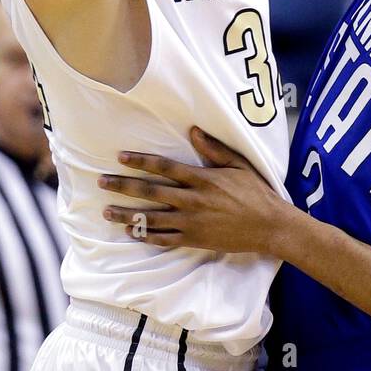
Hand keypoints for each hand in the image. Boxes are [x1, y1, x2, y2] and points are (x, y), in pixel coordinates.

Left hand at [99, 127, 286, 254]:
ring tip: (106, 211)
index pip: (164, 168)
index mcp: (202, 179)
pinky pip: (165, 239)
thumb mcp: (238, 164)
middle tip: (102, 182)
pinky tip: (131, 232)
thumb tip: (193, 130)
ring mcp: (192, 222)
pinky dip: (146, 236)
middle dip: (124, 187)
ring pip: (152, 218)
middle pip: (151, 192)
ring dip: (127, 214)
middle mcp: (193, 200)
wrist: (269, 226)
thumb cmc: (256, 192)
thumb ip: (214, 148)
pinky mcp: (195, 239)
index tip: (120, 158)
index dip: (141, 161)